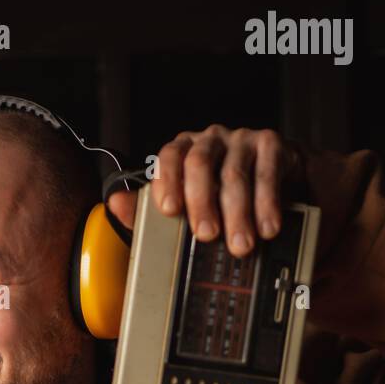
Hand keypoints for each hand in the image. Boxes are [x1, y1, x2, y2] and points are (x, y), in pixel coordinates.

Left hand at [107, 124, 303, 253]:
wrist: (269, 185)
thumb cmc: (219, 197)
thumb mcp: (183, 206)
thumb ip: (146, 210)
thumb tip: (115, 203)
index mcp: (184, 150)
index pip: (169, 157)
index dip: (168, 182)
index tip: (169, 210)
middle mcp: (210, 140)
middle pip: (200, 164)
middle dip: (202, 202)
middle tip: (207, 235)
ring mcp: (240, 140)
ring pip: (234, 173)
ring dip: (238, 213)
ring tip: (240, 244)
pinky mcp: (270, 144)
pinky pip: (267, 172)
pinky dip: (268, 202)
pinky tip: (267, 225)